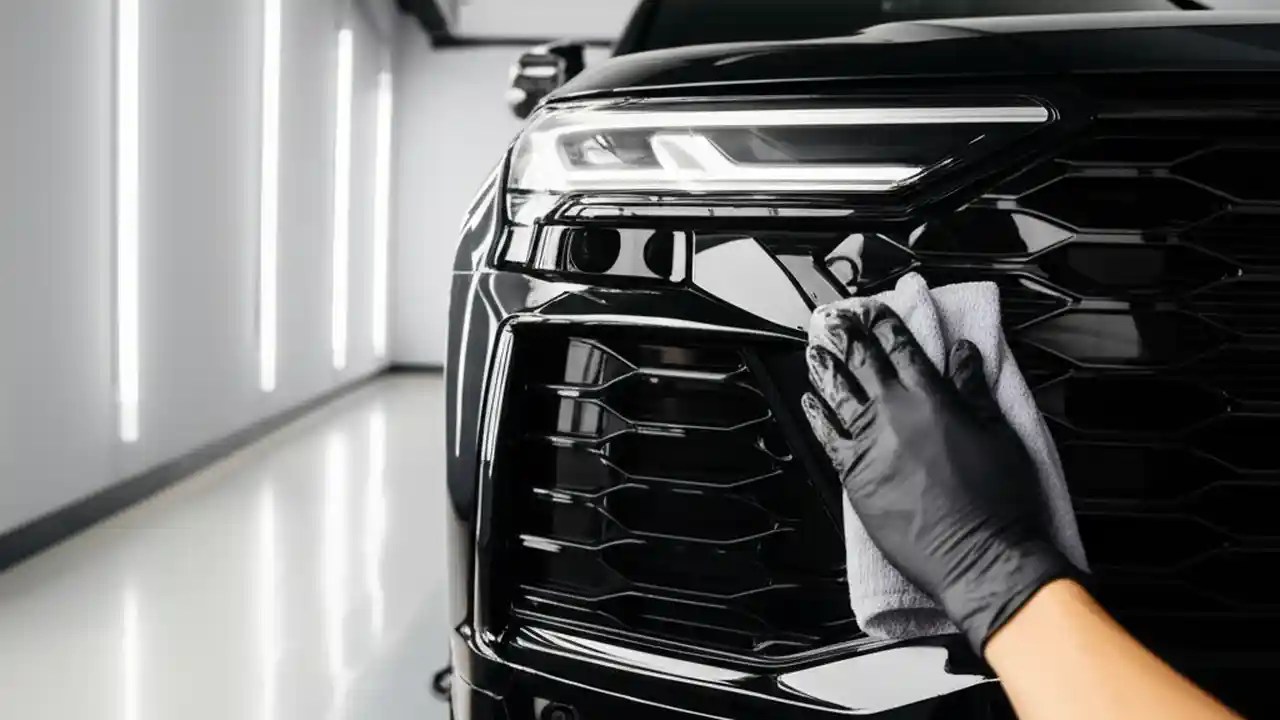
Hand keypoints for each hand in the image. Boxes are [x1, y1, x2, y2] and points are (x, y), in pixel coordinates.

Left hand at [802, 301, 1076, 651]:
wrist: (980, 556)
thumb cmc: (998, 500)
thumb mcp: (997, 432)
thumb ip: (973, 388)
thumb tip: (963, 352)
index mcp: (933, 397)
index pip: (901, 347)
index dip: (884, 324)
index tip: (873, 310)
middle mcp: (895, 412)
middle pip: (862, 361)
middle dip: (846, 335)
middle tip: (835, 318)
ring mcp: (870, 442)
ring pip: (837, 391)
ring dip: (824, 365)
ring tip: (814, 347)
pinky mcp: (854, 474)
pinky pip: (825, 435)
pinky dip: (815, 413)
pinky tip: (808, 400)